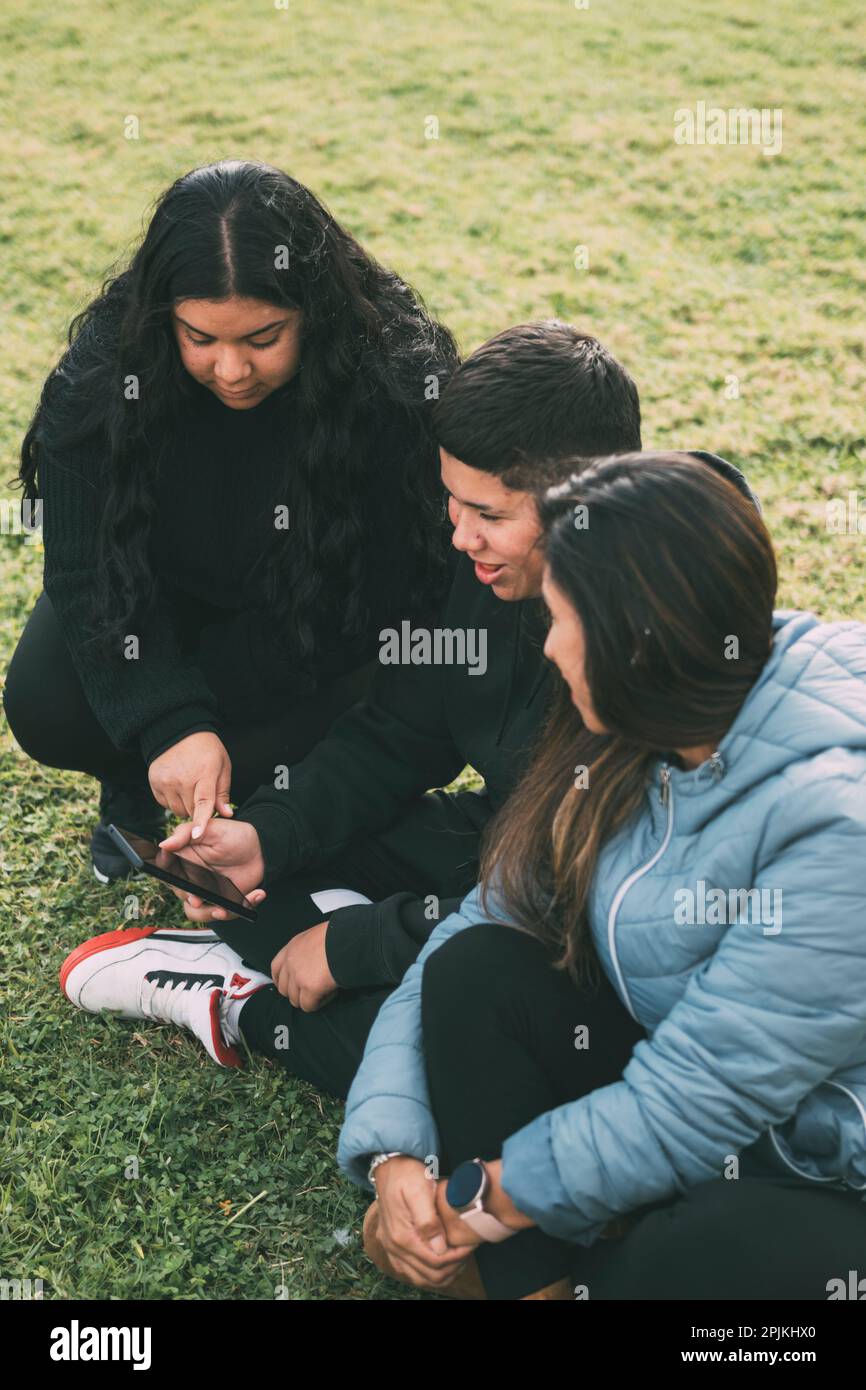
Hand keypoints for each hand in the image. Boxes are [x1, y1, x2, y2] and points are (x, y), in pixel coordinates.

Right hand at [148, 732, 232, 837]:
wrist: (177, 732)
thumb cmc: (205, 750)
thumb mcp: (222, 765)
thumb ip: (223, 792)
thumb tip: (227, 814)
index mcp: (204, 773)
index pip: (203, 802)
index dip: (201, 820)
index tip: (197, 834)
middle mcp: (183, 778)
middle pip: (191, 811)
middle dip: (198, 809)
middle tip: (201, 792)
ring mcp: (166, 781)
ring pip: (178, 811)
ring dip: (185, 805)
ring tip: (189, 787)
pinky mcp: (155, 782)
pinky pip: (165, 804)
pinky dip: (173, 800)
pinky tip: (177, 785)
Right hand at [157, 817, 266, 921]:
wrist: (261, 846)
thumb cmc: (233, 834)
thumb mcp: (210, 828)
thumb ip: (185, 833)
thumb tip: (164, 844)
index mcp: (184, 861)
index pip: (169, 876)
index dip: (174, 885)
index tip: (187, 890)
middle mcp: (192, 878)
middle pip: (183, 898)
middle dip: (194, 904)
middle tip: (203, 902)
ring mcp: (208, 891)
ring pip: (199, 912)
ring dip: (210, 914)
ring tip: (225, 910)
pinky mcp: (225, 899)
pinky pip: (226, 912)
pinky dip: (240, 908)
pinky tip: (256, 894)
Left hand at [270, 922, 337, 1011]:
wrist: (348, 940)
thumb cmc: (338, 936)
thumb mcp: (315, 937)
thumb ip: (306, 951)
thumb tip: (310, 964)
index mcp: (292, 947)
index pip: (275, 969)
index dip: (282, 980)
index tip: (290, 986)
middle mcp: (290, 962)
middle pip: (284, 989)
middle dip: (297, 992)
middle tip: (312, 990)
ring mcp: (298, 977)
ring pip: (295, 1000)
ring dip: (309, 998)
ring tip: (325, 989)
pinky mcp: (309, 989)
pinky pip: (309, 1006)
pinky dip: (320, 1003)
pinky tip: (330, 992)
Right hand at [373, 1157, 474, 1289]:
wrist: (389, 1166)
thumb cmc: (407, 1174)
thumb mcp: (419, 1189)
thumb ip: (428, 1220)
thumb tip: (439, 1248)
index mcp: (401, 1236)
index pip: (435, 1261)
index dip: (457, 1256)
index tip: (471, 1244)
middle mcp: (394, 1247)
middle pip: (429, 1274)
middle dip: (453, 1266)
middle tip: (468, 1250)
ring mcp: (392, 1249)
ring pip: (421, 1278)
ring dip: (443, 1273)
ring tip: (459, 1257)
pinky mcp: (393, 1246)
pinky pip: (411, 1272)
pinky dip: (429, 1272)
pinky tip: (443, 1260)